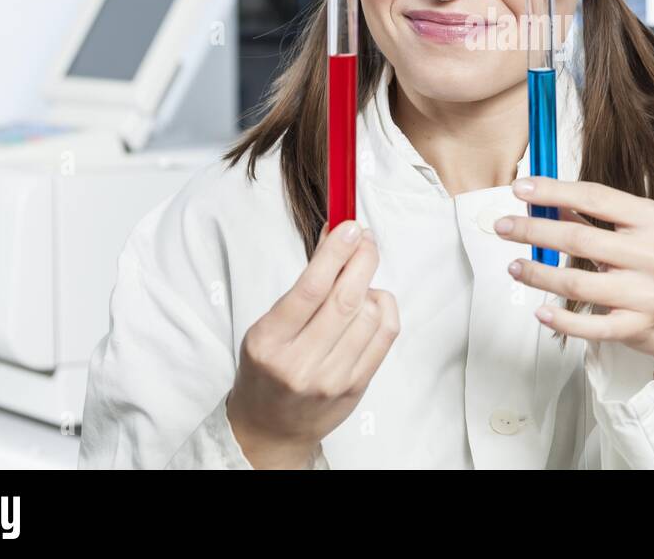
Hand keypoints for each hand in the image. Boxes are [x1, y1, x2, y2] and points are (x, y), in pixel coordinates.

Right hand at [225, 220, 399, 467]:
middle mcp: (300, 363)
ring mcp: (331, 379)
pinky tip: (372, 303)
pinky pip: (385, 335)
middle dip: (362, 259)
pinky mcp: (357, 387)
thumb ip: (304, 284)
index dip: (335, 253)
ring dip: (370, 286)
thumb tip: (335, 236)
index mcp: (269, 342)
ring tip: (357, 283)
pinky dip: (384, 308)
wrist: (271, 426)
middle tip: (364, 238)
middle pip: (346, 299)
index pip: (310, 289)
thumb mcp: (269, 324)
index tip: (349, 227)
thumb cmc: (267, 368)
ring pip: (370, 314)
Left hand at [496, 177, 653, 369]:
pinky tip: (540, 311)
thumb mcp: (639, 229)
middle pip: (579, 238)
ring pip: (578, 283)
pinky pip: (592, 326)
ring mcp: (646, 293)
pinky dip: (562, 320)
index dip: (554, 191)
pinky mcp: (638, 326)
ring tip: (515, 266)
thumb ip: (595, 216)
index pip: (595, 197)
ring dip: (539, 274)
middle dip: (534, 230)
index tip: (520, 189)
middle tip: (504, 227)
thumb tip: (545, 202)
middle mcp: (652, 254)